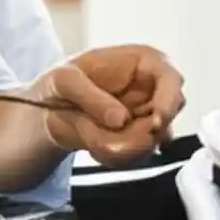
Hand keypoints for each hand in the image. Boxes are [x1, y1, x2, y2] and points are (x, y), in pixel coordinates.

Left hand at [34, 44, 185, 166]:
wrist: (48, 111)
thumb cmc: (59, 83)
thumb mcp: (63, 80)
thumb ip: (89, 96)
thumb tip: (122, 119)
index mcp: (142, 62)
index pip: (172, 79)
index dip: (169, 101)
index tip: (155, 123)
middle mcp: (152, 89)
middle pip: (168, 115)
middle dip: (141, 132)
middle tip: (112, 139)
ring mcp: (147, 116)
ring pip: (153, 140)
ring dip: (122, 146)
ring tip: (90, 137)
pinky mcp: (140, 139)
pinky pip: (139, 156)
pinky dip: (117, 157)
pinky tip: (93, 147)